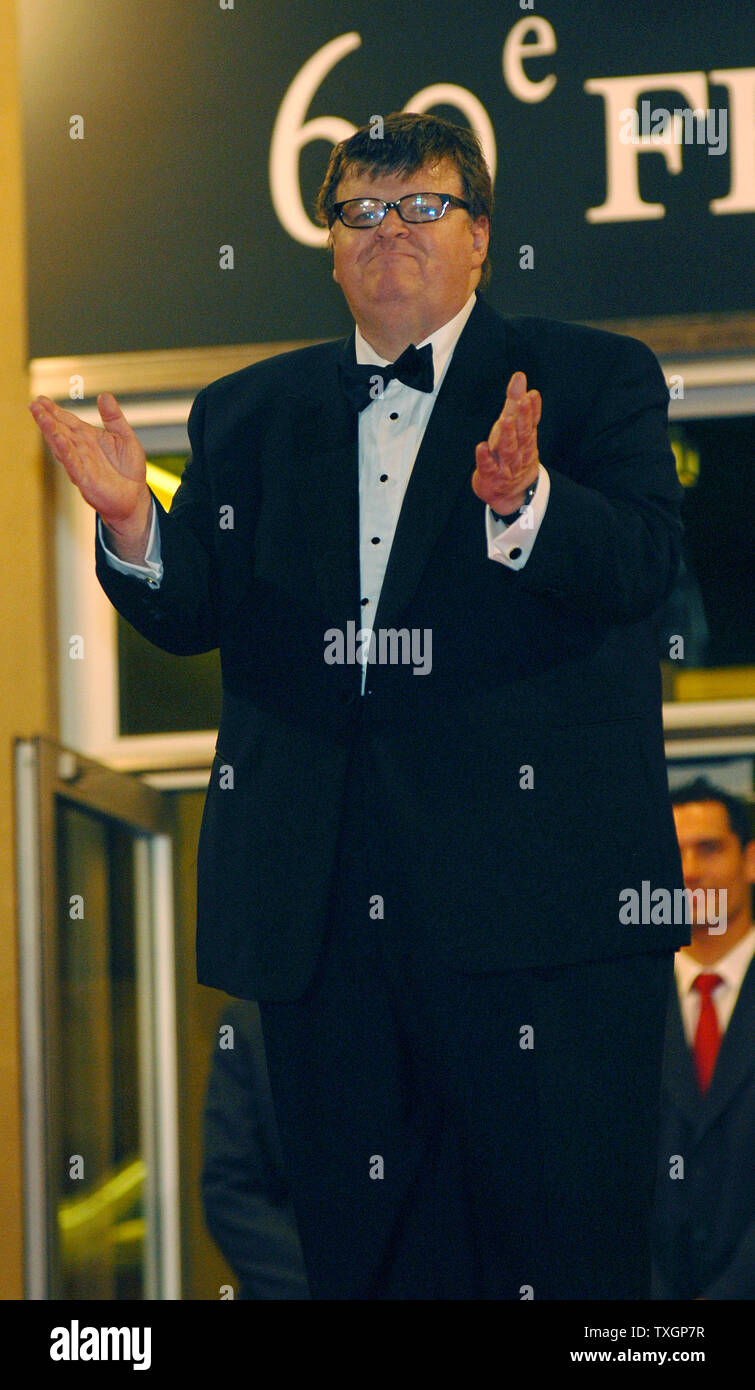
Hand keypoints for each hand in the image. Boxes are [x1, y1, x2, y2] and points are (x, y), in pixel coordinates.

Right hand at [29, 392, 150, 545]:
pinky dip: (65, 451)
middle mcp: (81, 449)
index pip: (68, 421)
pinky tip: (58, 439)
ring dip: (51, 431)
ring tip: (41, 416)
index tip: (41, 399)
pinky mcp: (85, 479)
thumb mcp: (125, 437)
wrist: (134, 497)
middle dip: (46, 417)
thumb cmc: (128, 469)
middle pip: (60, 430)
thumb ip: (113, 417)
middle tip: (34, 404)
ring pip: (62, 445)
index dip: (54, 410)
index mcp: (88, 437)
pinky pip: (73, 463)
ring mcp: (81, 464)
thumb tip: (104, 395)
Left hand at [471, 371, 540, 514]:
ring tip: (505, 421)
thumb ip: (515, 402)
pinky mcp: (490, 475)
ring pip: (508, 450)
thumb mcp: (513, 427)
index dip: (532, 409)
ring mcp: (506, 465)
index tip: (532, 394)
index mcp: (524, 439)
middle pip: (523, 434)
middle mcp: (518, 451)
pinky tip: (480, 447)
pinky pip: (488, 466)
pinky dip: (485, 458)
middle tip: (522, 401)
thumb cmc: (509, 454)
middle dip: (523, 418)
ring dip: (508, 435)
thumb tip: (520, 377)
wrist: (508, 493)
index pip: (530, 422)